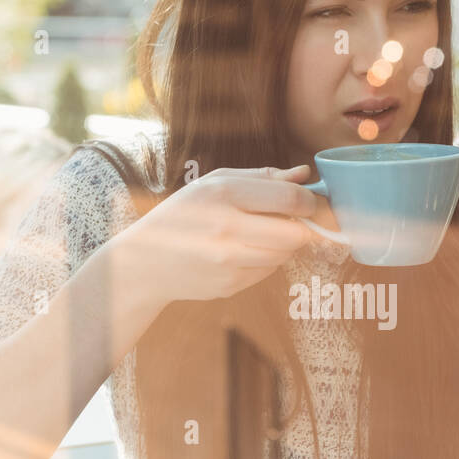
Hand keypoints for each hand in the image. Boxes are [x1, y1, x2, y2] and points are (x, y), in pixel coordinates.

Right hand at [111, 164, 318, 303]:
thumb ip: (262, 177)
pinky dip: (267, 260)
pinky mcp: (230, 285)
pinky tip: (245, 251)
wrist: (147, 260)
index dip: (311, 202)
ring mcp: (228, 261)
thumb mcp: (215, 183)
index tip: (312, 202)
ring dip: (286, 244)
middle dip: (305, 227)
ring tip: (264, 233)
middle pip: (295, 233)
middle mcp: (226, 228)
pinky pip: (269, 271)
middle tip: (299, 220)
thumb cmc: (184, 214)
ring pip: (285, 254)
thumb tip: (304, 174)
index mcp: (223, 193)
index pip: (290, 199)